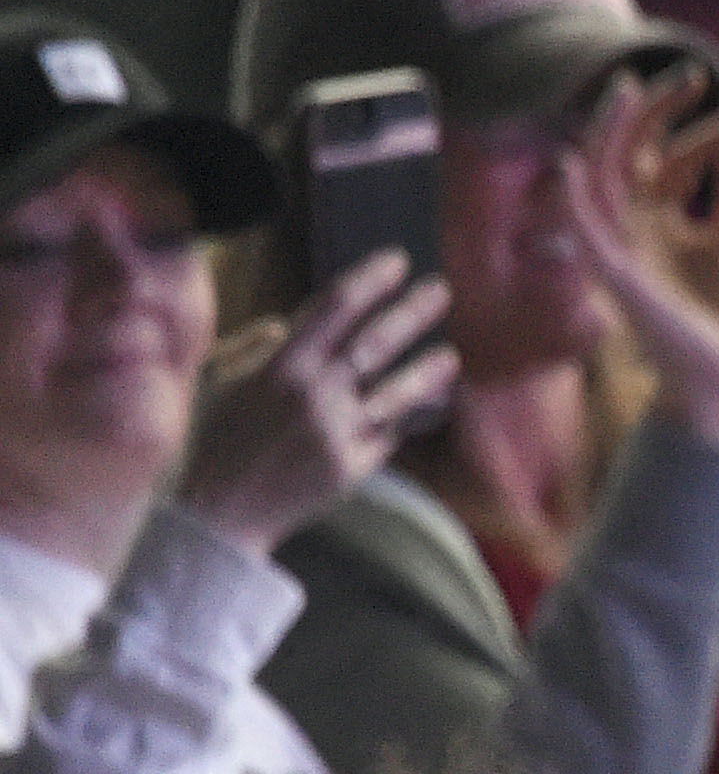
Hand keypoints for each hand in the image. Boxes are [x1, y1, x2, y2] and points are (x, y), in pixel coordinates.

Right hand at [171, 250, 455, 555]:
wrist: (221, 512)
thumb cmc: (214, 440)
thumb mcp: (217, 380)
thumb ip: (251, 345)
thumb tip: (284, 322)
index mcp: (279, 366)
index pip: (335, 308)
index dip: (369, 280)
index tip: (396, 260)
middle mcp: (315, 395)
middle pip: (376, 343)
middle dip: (411, 312)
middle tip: (440, 289)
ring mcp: (338, 432)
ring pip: (397, 392)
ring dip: (428, 370)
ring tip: (450, 355)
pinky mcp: (354, 466)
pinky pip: (388, 432)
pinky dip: (405, 415)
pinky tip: (427, 402)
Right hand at [563, 68, 718, 445]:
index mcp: (657, 216)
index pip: (663, 154)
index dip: (690, 124)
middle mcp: (631, 226)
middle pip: (624, 155)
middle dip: (644, 114)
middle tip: (681, 75)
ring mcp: (618, 249)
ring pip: (597, 183)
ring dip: (605, 139)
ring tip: (623, 96)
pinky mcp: (615, 279)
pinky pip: (584, 235)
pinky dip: (576, 203)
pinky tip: (573, 168)